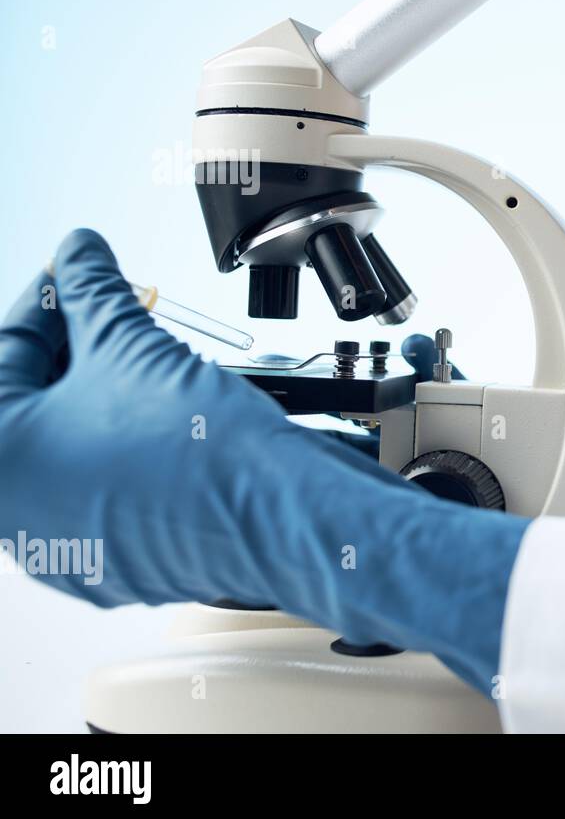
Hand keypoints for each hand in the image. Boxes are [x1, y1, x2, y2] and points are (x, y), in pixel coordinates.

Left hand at [0, 230, 527, 692]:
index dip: (53, 300)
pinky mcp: (113, 564)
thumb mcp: (137, 344)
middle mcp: (17, 516)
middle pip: (33, 406)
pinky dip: (126, 452)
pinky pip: (104, 492)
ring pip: (70, 452)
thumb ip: (93, 291)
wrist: (282, 516)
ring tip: (148, 364)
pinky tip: (162, 419)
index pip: (7, 351)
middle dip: (78, 351)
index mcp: (0, 457)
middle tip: (118, 314)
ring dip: (103, 401)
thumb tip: (80, 255)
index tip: (79, 272)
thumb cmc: (203, 450)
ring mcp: (63, 550)